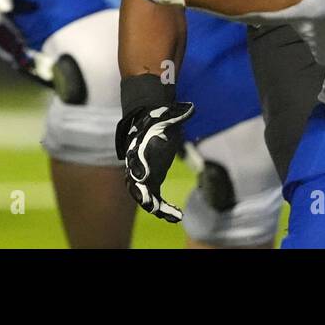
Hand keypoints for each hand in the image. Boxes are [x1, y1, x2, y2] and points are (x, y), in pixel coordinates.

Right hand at [115, 101, 194, 221]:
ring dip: (155, 207)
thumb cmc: (159, 122)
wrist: (150, 126)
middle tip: (152, 205)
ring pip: (143, 196)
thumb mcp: (168, 118)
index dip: (138, 168)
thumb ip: (177, 115)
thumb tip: (190, 108)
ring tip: (171, 216)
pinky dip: (164, 210)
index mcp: (139, 148)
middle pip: (134, 183)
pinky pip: (155, 200)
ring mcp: (143, 176)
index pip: (135, 160)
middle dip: (141, 194)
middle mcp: (137, 165)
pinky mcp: (152, 183)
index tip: (143, 176)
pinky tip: (178, 217)